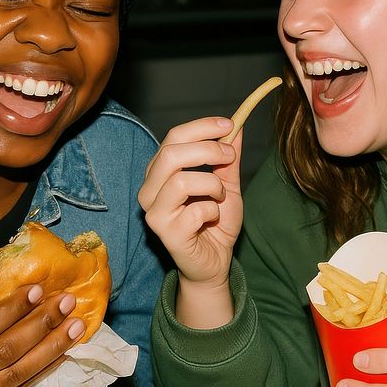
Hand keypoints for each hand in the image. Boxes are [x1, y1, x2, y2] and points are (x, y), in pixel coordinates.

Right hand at [0, 281, 82, 386]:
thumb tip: (6, 268)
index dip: (12, 310)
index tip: (39, 289)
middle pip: (1, 354)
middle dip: (39, 327)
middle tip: (66, 304)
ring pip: (12, 377)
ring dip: (49, 351)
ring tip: (74, 328)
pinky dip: (40, 372)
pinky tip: (60, 353)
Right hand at [137, 116, 241, 326]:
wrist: (214, 261)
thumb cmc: (215, 223)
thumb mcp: (226, 184)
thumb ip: (227, 158)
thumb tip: (236, 125)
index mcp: (160, 172)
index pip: (173, 137)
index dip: (202, 127)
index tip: (229, 125)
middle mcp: (150, 190)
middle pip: (172, 154)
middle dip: (208, 150)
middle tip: (230, 156)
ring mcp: (154, 213)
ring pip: (182, 181)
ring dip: (212, 185)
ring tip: (220, 196)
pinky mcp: (165, 234)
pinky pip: (195, 211)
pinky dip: (212, 211)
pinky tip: (212, 219)